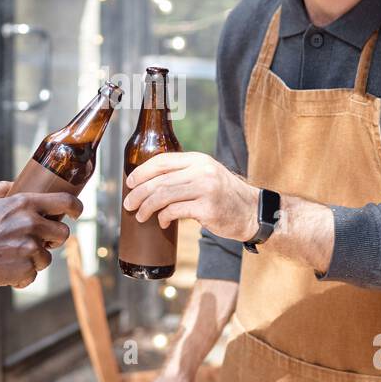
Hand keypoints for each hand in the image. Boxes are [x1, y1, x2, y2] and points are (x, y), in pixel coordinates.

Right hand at [0, 181, 81, 288]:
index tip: (77, 211)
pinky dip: (23, 273)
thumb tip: (13, 184)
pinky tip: (7, 268)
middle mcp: (31, 224)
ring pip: (48, 256)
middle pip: (63, 233)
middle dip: (54, 238)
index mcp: (25, 204)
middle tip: (40, 240)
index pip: (65, 202)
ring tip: (13, 255)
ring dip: (35, 258)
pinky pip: (34, 273)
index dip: (76, 207)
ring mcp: (31, 248)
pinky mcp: (27, 269)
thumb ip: (1, 189)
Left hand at [122, 152, 259, 242]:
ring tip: (140, 216)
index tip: (130, 183)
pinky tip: (161, 222)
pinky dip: (163, 217)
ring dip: (147, 207)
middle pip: (159, 180)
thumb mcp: (206, 176)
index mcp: (198, 160)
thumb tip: (149, 184)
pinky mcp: (208, 209)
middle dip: (138, 193)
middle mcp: (202, 171)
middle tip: (128, 204)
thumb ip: (184, 175)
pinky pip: (175, 211)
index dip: (142, 172)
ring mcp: (206, 189)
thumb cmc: (224, 197)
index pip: (162, 161)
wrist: (252, 212)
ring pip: (164, 196)